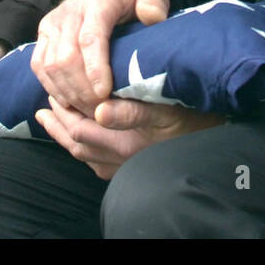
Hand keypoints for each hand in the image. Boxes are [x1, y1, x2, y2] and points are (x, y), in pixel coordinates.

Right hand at [32, 0, 169, 113]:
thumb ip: (154, 3)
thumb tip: (152, 18)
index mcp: (97, 1)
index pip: (90, 38)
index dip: (95, 68)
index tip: (105, 93)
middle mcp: (69, 11)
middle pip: (66, 57)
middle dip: (82, 90)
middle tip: (102, 112)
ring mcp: (52, 23)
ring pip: (50, 65)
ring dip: (68, 93)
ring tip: (90, 112)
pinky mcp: (43, 34)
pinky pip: (38, 66)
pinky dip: (52, 88)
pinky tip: (70, 103)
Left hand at [36, 96, 223, 179]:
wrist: (220, 147)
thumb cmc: (195, 120)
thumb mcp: (166, 111)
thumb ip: (132, 111)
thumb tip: (99, 109)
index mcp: (124, 146)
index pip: (79, 131)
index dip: (62, 113)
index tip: (52, 93)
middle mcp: (121, 163)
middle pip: (77, 146)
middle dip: (58, 126)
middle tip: (44, 108)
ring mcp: (126, 170)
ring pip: (86, 157)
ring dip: (68, 137)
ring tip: (55, 122)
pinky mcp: (134, 170)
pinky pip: (99, 164)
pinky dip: (85, 148)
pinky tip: (87, 139)